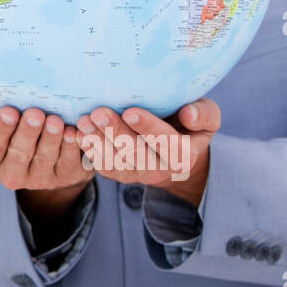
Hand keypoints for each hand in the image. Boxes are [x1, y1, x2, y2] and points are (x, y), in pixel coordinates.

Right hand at [0, 103, 91, 193]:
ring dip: (50, 139)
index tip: (9, 111)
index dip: (0, 129)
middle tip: (35, 114)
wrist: (39, 149)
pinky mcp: (64, 178)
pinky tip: (72, 131)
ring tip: (55, 120)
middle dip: (27, 133)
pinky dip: (70, 147)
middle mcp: (11, 176)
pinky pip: (67, 163)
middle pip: (19, 155)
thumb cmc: (10, 130)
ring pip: (44, 159)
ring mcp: (39, 180)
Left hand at [75, 97, 219, 207]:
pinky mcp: (117, 175)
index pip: (166, 143)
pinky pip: (101, 166)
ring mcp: (136, 175)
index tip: (131, 111)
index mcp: (183, 156)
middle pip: (136, 154)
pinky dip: (89, 150)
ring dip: (97, 141)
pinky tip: (78, 133)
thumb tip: (188, 114)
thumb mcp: (207, 118)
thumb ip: (204, 115)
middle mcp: (159, 170)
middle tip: (98, 112)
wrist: (177, 151)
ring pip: (115, 161)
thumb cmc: (190, 125)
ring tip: (84, 121)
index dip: (148, 128)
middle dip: (116, 133)